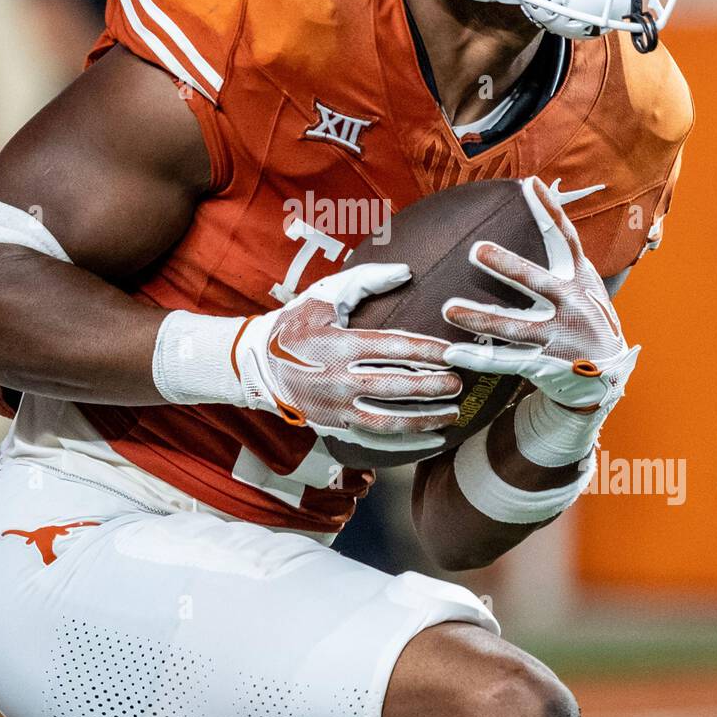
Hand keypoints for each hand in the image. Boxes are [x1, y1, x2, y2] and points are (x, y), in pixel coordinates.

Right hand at [234, 263, 461, 450]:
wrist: (258, 364)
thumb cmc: (297, 324)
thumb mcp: (325, 294)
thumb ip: (366, 280)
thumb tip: (407, 272)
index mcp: (336, 346)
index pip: (391, 349)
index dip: (425, 350)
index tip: (451, 351)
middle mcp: (335, 380)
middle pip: (393, 387)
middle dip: (431, 386)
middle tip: (458, 382)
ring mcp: (334, 408)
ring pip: (387, 420)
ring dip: (425, 419)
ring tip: (453, 413)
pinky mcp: (334, 427)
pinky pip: (375, 441)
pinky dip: (407, 444)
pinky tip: (433, 440)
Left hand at [441, 176, 638, 411]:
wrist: (610, 377)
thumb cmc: (588, 321)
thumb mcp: (585, 286)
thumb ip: (564, 259)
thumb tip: (545, 211)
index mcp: (579, 280)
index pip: (565, 239)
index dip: (548, 210)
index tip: (529, 183)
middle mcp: (572, 305)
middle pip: (536, 282)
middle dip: (507, 266)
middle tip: (476, 249)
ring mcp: (559, 336)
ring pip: (514, 326)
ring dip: (479, 318)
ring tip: (448, 308)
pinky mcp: (545, 364)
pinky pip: (505, 361)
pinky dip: (477, 358)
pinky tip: (451, 352)